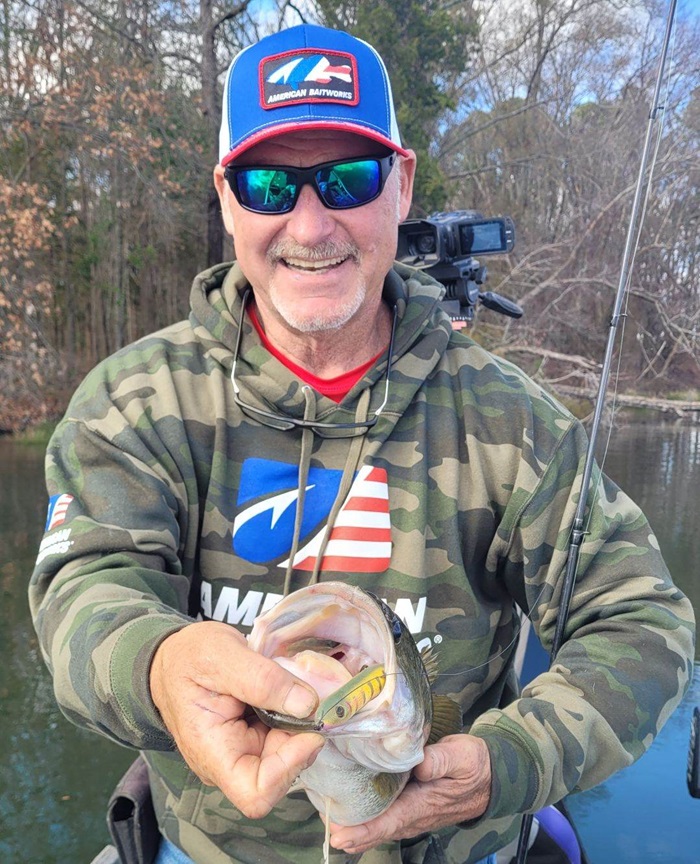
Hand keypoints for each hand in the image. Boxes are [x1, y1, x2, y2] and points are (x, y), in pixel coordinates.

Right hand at [150, 621, 323, 818]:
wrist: (173, 656)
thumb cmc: (188, 657)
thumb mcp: (221, 655)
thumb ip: (262, 680)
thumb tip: (307, 705)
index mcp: (211, 752)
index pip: (256, 794)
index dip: (290, 767)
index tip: (309, 729)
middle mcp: (228, 762)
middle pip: (280, 774)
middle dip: (301, 737)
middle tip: (310, 695)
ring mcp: (242, 752)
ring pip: (287, 754)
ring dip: (301, 724)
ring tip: (296, 685)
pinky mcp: (253, 738)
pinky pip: (284, 738)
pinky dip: (295, 716)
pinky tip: (290, 690)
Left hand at [329, 735, 490, 853]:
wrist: (489, 777)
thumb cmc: (474, 764)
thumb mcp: (464, 756)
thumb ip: (442, 759)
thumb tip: (420, 763)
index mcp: (424, 803)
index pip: (390, 820)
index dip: (364, 829)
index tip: (341, 834)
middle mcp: (415, 814)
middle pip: (379, 827)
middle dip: (352, 831)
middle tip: (326, 826)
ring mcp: (412, 813)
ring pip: (380, 824)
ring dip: (356, 826)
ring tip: (329, 817)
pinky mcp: (410, 805)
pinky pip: (385, 816)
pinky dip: (365, 818)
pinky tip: (349, 810)